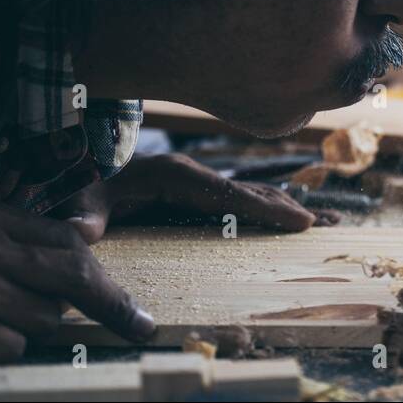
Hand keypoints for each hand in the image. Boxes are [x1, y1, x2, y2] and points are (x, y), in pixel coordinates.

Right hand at [0, 201, 155, 365]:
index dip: (102, 273)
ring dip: (30, 327)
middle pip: (74, 276)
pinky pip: (14, 346)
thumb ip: (22, 236)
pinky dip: (1, 348)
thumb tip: (88, 237)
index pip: (68, 242)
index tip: (129, 298)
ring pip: (45, 319)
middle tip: (141, 327)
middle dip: (113, 304)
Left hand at [54, 152, 333, 243]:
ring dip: (287, 209)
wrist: (75, 168)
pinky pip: (241, 202)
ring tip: (325, 223)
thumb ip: (82, 218)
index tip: (299, 220)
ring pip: (252, 195)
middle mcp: (194, 177)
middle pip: (251, 193)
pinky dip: (270, 210)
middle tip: (327, 225)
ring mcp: (199, 184)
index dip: (265, 208)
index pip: (228, 195)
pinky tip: (291, 219)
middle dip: (289, 209)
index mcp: (174, 177)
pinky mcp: (197, 195)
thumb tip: (78, 233)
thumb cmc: (81, 188)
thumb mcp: (79, 203)